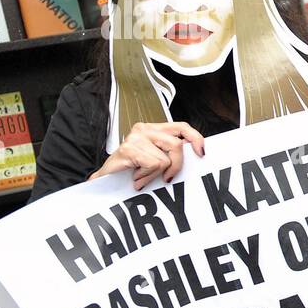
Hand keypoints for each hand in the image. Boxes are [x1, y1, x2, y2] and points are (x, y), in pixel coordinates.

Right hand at [90, 121, 204, 190]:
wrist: (106, 180)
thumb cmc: (132, 170)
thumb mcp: (157, 160)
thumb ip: (172, 154)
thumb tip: (195, 156)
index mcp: (155, 129)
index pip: (182, 127)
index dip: (195, 138)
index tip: (201, 153)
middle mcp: (145, 129)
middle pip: (177, 145)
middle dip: (175, 166)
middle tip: (166, 177)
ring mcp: (135, 138)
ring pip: (164, 159)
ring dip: (155, 174)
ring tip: (143, 176)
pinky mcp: (128, 148)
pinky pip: (152, 165)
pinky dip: (146, 176)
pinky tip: (136, 177)